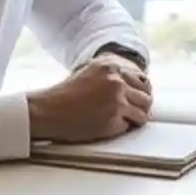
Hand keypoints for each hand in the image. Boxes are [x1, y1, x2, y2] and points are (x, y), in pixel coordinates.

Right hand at [27, 57, 153, 142]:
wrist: (49, 110)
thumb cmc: (66, 94)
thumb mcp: (90, 72)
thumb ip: (112, 74)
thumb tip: (136, 82)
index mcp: (112, 67)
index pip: (143, 80)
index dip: (141, 92)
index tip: (138, 99)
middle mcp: (117, 82)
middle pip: (146, 97)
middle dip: (141, 106)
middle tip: (132, 113)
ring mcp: (117, 101)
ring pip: (142, 113)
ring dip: (134, 119)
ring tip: (122, 121)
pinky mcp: (113, 119)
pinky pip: (128, 126)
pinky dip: (121, 128)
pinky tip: (108, 126)